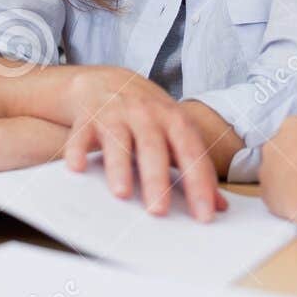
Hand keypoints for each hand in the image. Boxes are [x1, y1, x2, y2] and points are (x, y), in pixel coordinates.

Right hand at [64, 67, 227, 221]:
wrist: (110, 81)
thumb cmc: (149, 115)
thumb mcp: (177, 134)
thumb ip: (196, 168)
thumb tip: (221, 206)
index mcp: (174, 120)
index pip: (191, 154)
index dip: (199, 184)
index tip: (204, 216)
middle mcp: (147, 114)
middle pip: (154, 148)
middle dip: (157, 180)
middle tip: (159, 212)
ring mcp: (116, 114)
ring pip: (119, 140)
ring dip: (119, 166)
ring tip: (121, 194)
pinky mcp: (88, 117)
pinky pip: (81, 134)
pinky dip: (77, 150)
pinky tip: (76, 169)